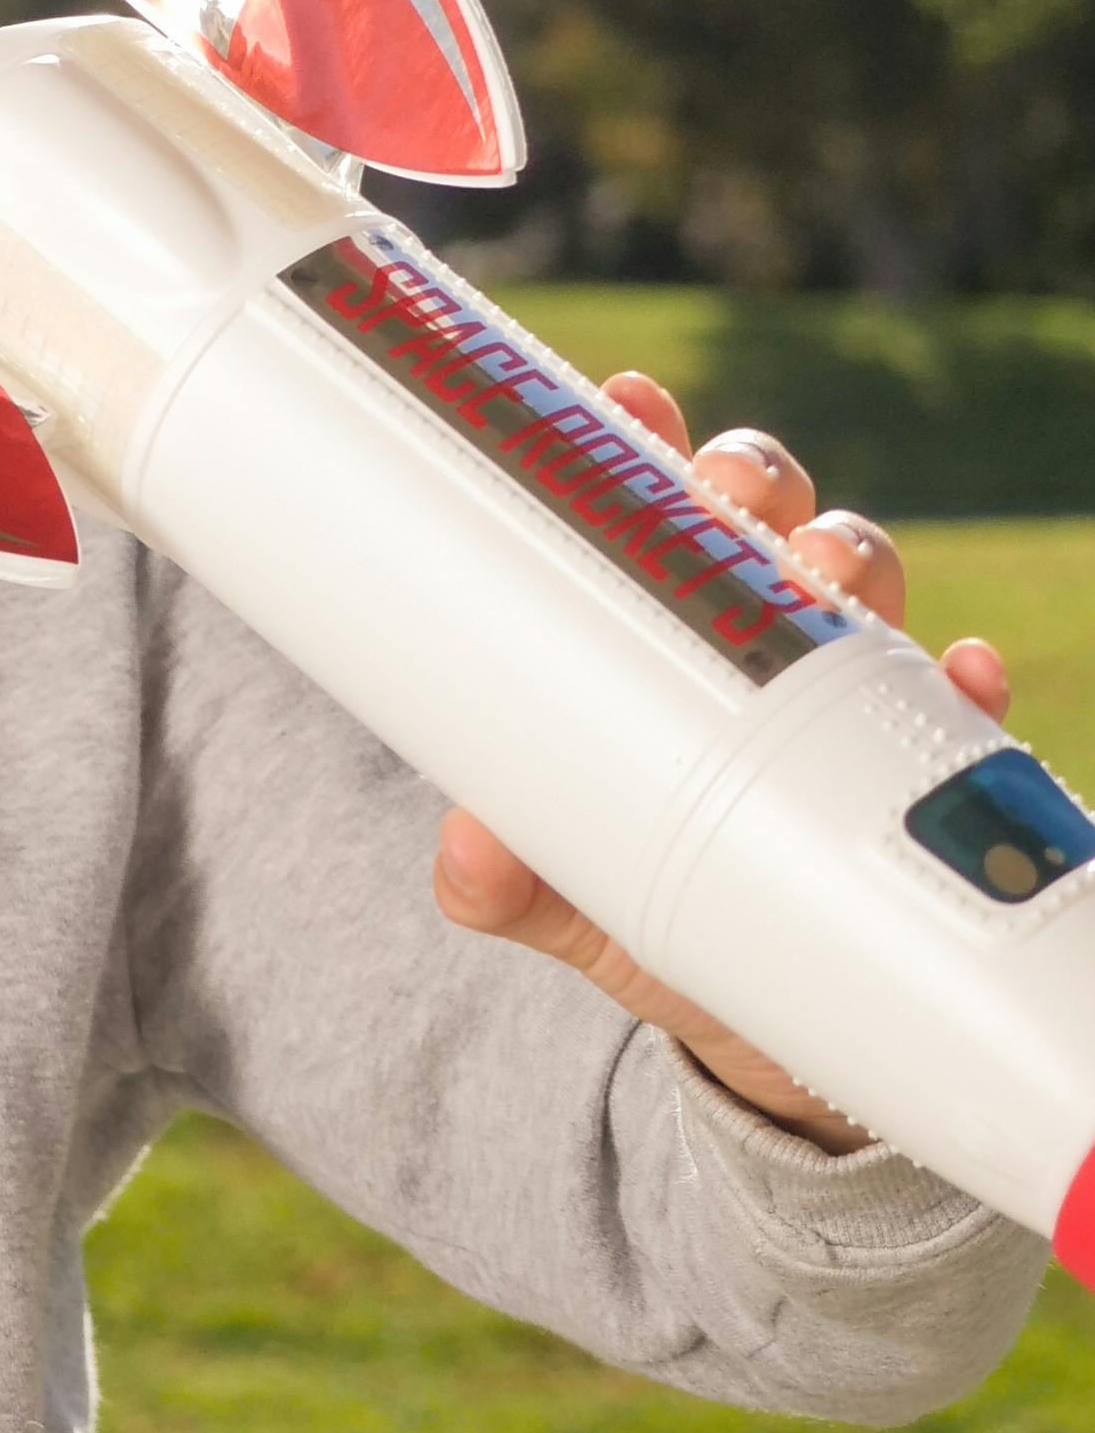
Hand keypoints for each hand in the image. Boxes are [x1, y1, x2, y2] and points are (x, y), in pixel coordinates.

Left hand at [432, 371, 1011, 1148]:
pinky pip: (964, 709)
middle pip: (766, 513)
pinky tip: (964, 676)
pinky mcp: (927, 768)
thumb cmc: (654, 925)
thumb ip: (505, 882)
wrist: (765, 1033)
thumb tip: (466, 850)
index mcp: (665, 639)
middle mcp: (762, 642)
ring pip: (866, 580)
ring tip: (829, 575)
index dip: (646, 441)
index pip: (654, 512)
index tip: (632, 399)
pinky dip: (967, 685)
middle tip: (729, 498)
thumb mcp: (570, 900)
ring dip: (853, 555)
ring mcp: (849, 696)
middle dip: (751, 478)